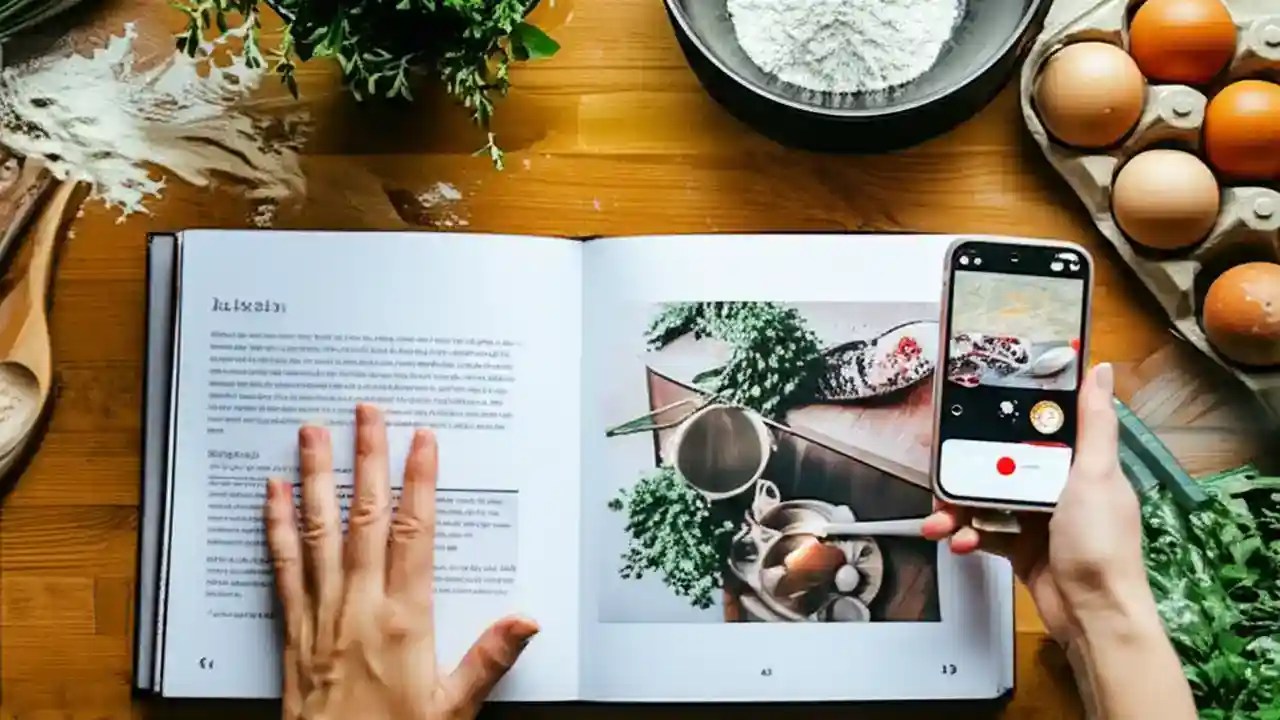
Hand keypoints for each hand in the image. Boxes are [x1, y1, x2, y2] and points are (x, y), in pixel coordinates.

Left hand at [263, 404, 538, 719]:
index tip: (422, 440)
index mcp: (404, 619)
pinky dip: (276, 526)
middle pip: (365, 518)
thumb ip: (489, 660)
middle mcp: (359, 606)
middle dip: (368, 460)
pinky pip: (282, 567)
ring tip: (314, 432)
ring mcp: (321, 614)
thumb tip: (527, 620)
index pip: (415, 534)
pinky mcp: (293, 629)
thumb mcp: (453, 709)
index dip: (420, 482)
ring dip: (317, 478)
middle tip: (368, 413)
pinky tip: (271, 493)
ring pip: (319, 531)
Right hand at [923, 363, 1157, 645]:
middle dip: (968, 469)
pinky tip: (959, 540)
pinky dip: (968, 535)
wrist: (1092, 614)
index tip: (974, 406)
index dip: (1006, 418)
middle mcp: (1059, 489)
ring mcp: (1038, 520)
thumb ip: (1094, 423)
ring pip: (987, 500)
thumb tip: (1101, 369)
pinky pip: (985, 532)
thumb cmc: (1102, 545)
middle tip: (942, 468)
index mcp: (1080, 465)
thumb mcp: (1096, 475)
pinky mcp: (1020, 548)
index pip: (1038, 430)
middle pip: (1002, 465)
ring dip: (959, 508)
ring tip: (940, 517)